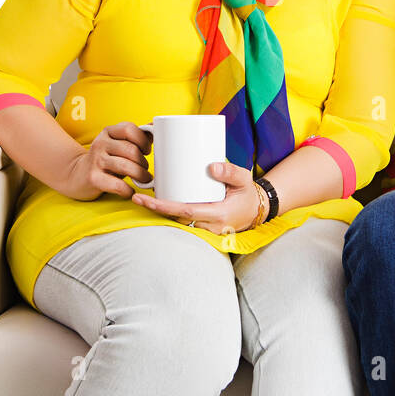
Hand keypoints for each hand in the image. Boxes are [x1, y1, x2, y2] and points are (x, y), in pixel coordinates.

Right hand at [61, 122, 152, 200]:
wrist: (77, 175)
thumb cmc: (106, 159)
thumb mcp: (118, 144)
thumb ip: (136, 137)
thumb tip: (156, 126)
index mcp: (108, 132)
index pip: (129, 129)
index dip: (143, 140)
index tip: (147, 151)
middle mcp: (100, 143)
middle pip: (131, 150)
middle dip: (143, 162)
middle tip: (146, 169)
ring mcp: (96, 160)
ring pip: (126, 167)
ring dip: (140, 175)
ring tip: (144, 179)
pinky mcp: (93, 178)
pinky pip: (118, 185)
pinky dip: (128, 190)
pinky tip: (130, 191)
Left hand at [129, 161, 261, 234]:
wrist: (257, 210)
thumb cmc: (248, 194)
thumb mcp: (244, 179)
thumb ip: (230, 172)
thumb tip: (211, 166)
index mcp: (218, 214)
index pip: (186, 212)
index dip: (164, 206)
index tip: (147, 199)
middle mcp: (210, 226)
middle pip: (176, 219)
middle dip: (156, 209)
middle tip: (137, 197)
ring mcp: (206, 229)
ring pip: (178, 222)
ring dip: (161, 212)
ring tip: (143, 198)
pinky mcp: (203, 227)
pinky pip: (183, 222)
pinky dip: (170, 214)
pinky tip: (157, 204)